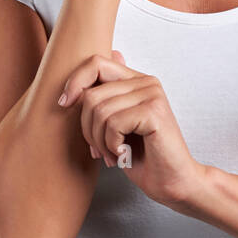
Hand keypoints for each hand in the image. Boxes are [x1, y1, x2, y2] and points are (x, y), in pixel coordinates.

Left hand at [57, 50, 207, 210]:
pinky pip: (113, 124)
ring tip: (113, 154)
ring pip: (99, 111)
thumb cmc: (144, 157)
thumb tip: (113, 54)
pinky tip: (124, 154)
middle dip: (87, 129)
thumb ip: (109, 95)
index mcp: (137, 80)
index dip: (75, 82)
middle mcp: (147, 82)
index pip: (96, 63)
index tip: (65, 104)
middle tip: (99, 150)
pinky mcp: (154, 111)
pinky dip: (112, 145)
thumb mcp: (116, 124)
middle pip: (91, 94)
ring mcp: (152, 94)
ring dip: (99, 141)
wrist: (173, 182)